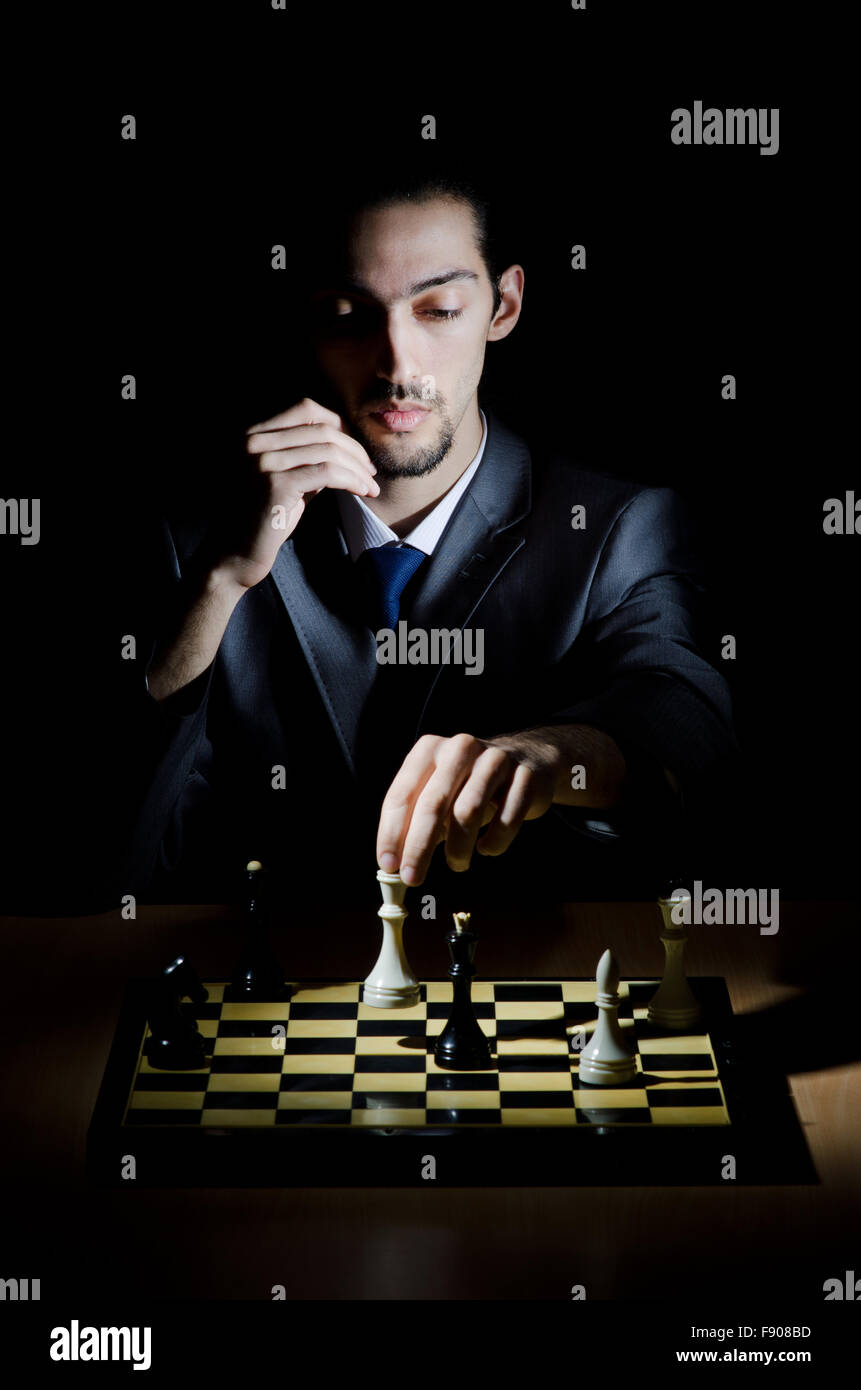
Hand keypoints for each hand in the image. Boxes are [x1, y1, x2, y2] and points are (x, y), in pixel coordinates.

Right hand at [213, 397, 378, 591]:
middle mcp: (253, 441)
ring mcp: (262, 461)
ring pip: (328, 450)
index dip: (338, 424)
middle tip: (370, 470)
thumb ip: (307, 458)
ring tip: (370, 485)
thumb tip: (345, 445)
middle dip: (354, 449)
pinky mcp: (275, 484)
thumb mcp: (286, 479)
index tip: (356, 449)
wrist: (234, 555)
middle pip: (321, 428)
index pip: (305, 409)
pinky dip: (351, 480)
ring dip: (357, 468)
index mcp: (253, 434)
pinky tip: (362, 491)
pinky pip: (327, 472)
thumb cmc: (262, 520)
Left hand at [376, 732, 562, 885]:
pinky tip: (486, 848)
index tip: (388, 865)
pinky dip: (493, 842)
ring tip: (457, 863)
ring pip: (468, 811)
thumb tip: (394, 866)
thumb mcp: (438, 791)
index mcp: (430, 749)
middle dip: (419, 846)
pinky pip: (506, 819)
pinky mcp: (525, 777)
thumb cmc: (470, 783)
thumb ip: (415, 821)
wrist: (529, 760)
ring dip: (458, 848)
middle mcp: (460, 748)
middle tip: (412, 877)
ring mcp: (496, 760)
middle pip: (433, 803)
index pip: (402, 794)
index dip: (392, 832)